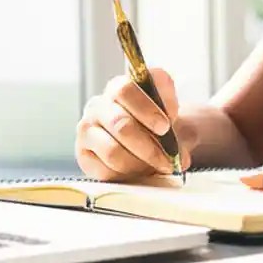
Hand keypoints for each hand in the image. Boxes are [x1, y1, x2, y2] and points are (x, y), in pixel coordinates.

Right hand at [75, 68, 193, 180]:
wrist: (147, 138)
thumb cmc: (156, 123)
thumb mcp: (171, 115)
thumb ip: (178, 128)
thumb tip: (179, 155)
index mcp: (118, 88)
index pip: (126, 90)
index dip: (147, 109)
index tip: (165, 127)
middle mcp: (98, 106)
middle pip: (120, 124)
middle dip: (149, 146)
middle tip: (167, 159)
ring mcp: (87, 130)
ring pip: (112, 151)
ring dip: (140, 164)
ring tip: (156, 167)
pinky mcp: (83, 154)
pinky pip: (105, 170)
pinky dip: (127, 175)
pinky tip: (139, 172)